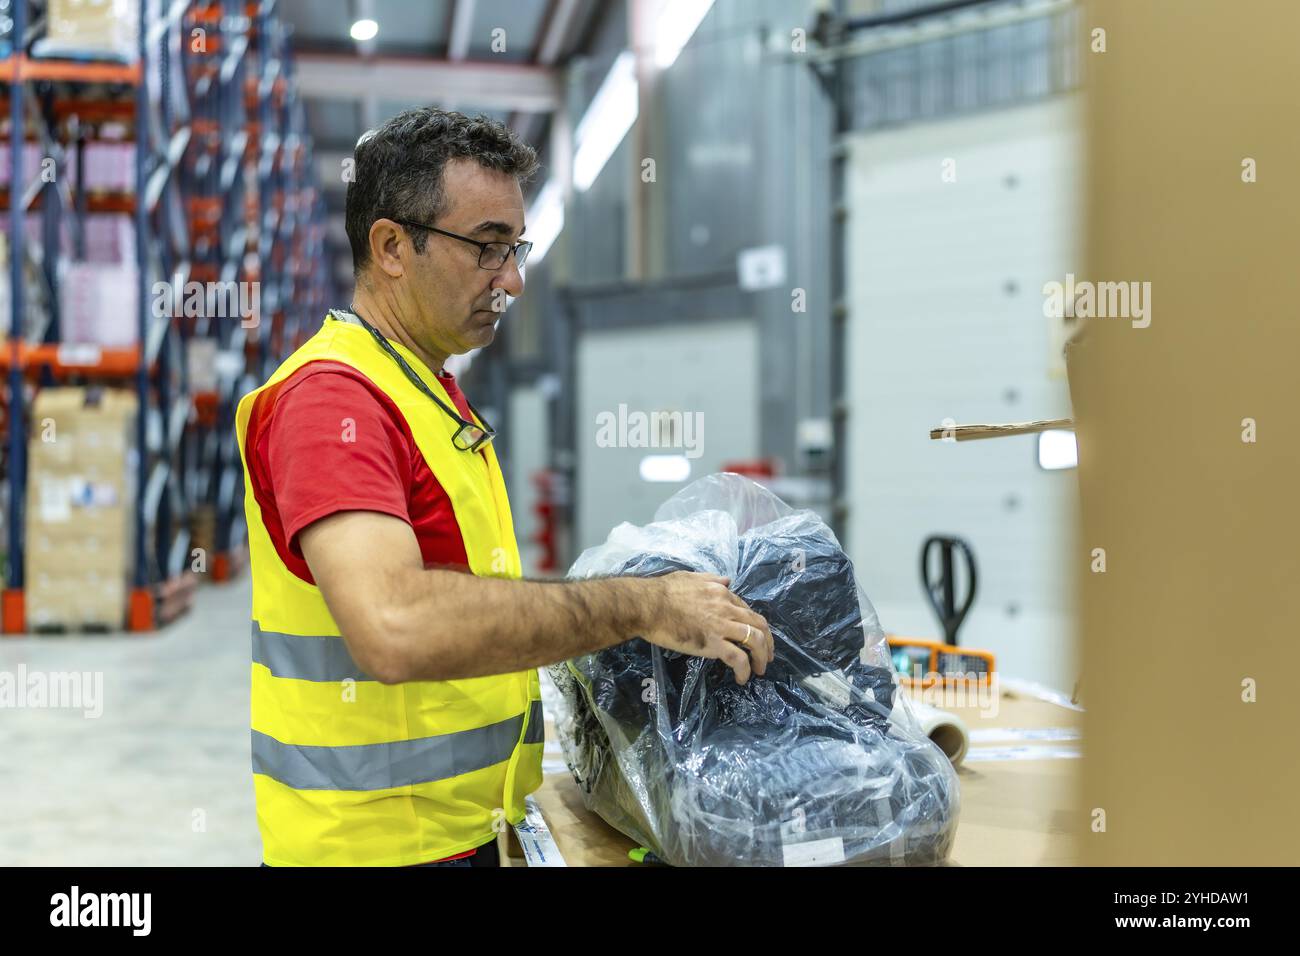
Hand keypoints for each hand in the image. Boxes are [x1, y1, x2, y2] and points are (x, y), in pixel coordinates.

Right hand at [634, 571, 774, 684]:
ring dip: (761, 657)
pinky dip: (745, 669)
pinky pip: (738, 658)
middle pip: (759, 625)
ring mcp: (721, 626)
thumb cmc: (663, 591)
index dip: (753, 625)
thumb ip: (710, 579)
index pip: (746, 609)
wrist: (648, 605)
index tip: (753, 636)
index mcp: (722, 592)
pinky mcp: (712, 644)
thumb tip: (727, 581)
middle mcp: (727, 608)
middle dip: (767, 642)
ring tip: (759, 669)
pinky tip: (741, 678)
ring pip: (755, 640)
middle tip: (766, 656)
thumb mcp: (691, 577)